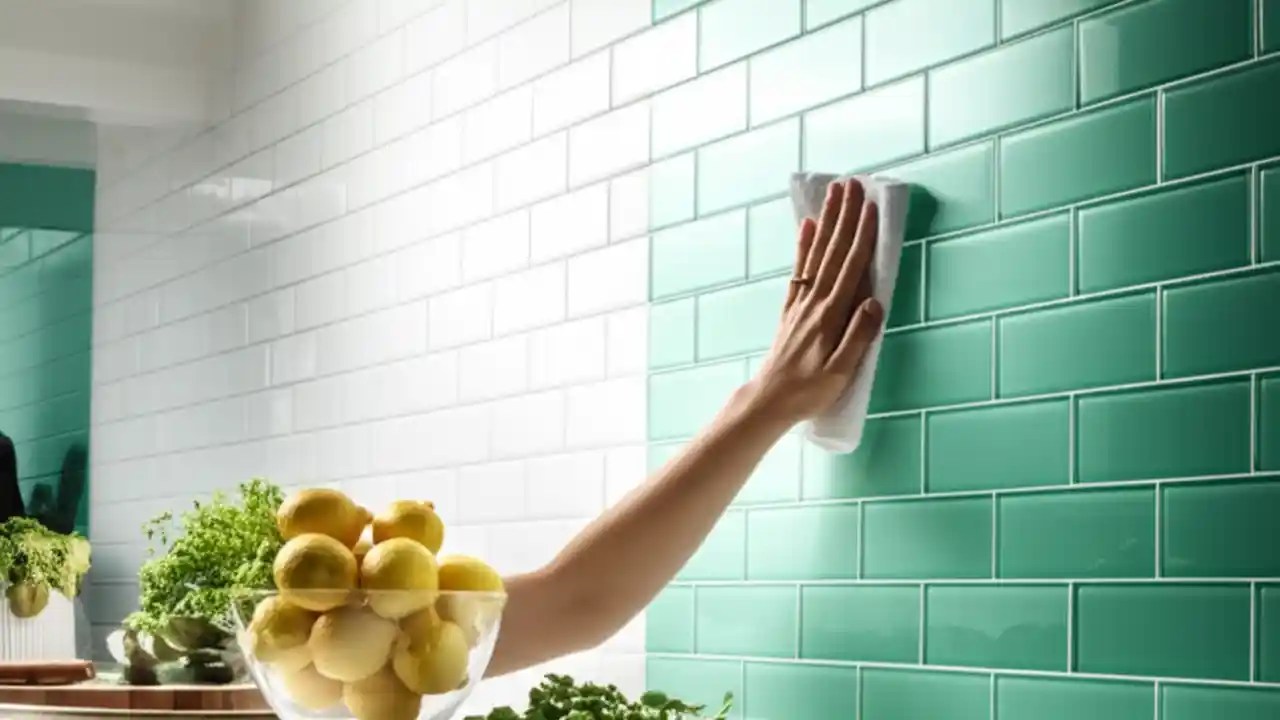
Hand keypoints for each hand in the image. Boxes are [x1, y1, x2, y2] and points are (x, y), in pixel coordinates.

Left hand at [746, 179, 883, 425]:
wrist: (770, 399)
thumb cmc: (810, 390)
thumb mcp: (841, 371)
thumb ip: (858, 335)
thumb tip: (875, 301)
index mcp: (831, 315)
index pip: (851, 267)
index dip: (861, 236)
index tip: (870, 207)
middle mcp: (815, 301)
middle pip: (833, 251)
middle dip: (844, 216)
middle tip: (852, 184)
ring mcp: (801, 302)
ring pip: (818, 253)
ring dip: (827, 222)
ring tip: (834, 194)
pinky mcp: (792, 308)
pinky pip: (800, 268)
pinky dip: (805, 245)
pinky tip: (808, 226)